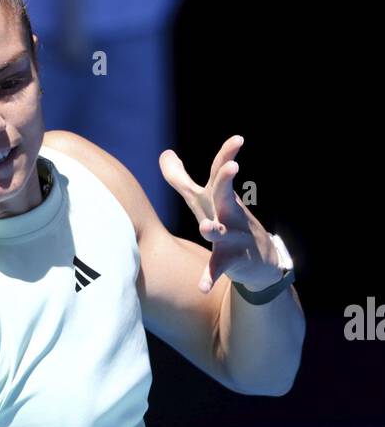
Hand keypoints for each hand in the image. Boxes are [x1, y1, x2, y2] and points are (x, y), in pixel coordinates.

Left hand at [158, 135, 282, 294]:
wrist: (260, 260)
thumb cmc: (226, 223)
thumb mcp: (203, 201)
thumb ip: (182, 179)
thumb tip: (165, 154)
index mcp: (219, 199)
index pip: (220, 173)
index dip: (226, 155)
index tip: (239, 140)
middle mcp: (227, 214)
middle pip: (224, 195)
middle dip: (225, 181)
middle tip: (233, 167)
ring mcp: (231, 237)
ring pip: (221, 232)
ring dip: (213, 230)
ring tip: (205, 227)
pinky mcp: (231, 260)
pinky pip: (218, 268)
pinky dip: (209, 277)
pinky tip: (201, 287)